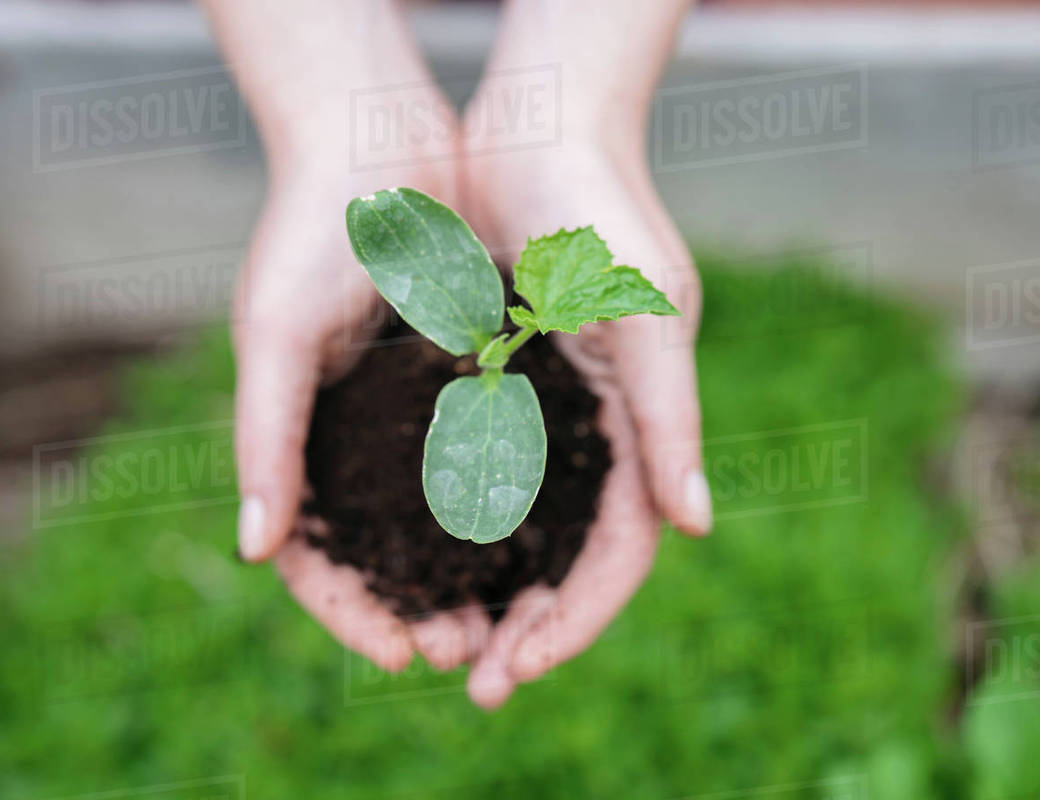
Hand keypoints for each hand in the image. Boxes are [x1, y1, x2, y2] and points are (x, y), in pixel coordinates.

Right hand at [234, 130, 509, 672]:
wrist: (376, 142)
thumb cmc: (310, 229)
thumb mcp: (279, 335)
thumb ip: (266, 439)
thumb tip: (254, 554)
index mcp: (289, 435)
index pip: (309, 554)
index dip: (347, 613)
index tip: (398, 658)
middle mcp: (342, 436)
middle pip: (374, 553)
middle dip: (414, 610)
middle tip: (467, 655)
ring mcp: (396, 413)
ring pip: (428, 521)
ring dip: (460, 576)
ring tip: (504, 620)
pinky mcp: (449, 379)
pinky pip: (474, 462)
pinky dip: (496, 508)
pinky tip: (535, 542)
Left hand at [457, 131, 710, 708]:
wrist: (532, 128)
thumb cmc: (600, 209)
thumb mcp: (642, 312)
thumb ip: (669, 417)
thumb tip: (698, 526)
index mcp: (640, 426)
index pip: (620, 552)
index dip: (580, 615)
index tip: (524, 665)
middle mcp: (590, 431)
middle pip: (565, 557)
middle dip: (527, 625)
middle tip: (471, 682)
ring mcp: (537, 411)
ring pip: (513, 529)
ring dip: (482, 590)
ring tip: (434, 641)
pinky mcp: (483, 381)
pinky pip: (465, 472)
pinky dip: (445, 526)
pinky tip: (405, 562)